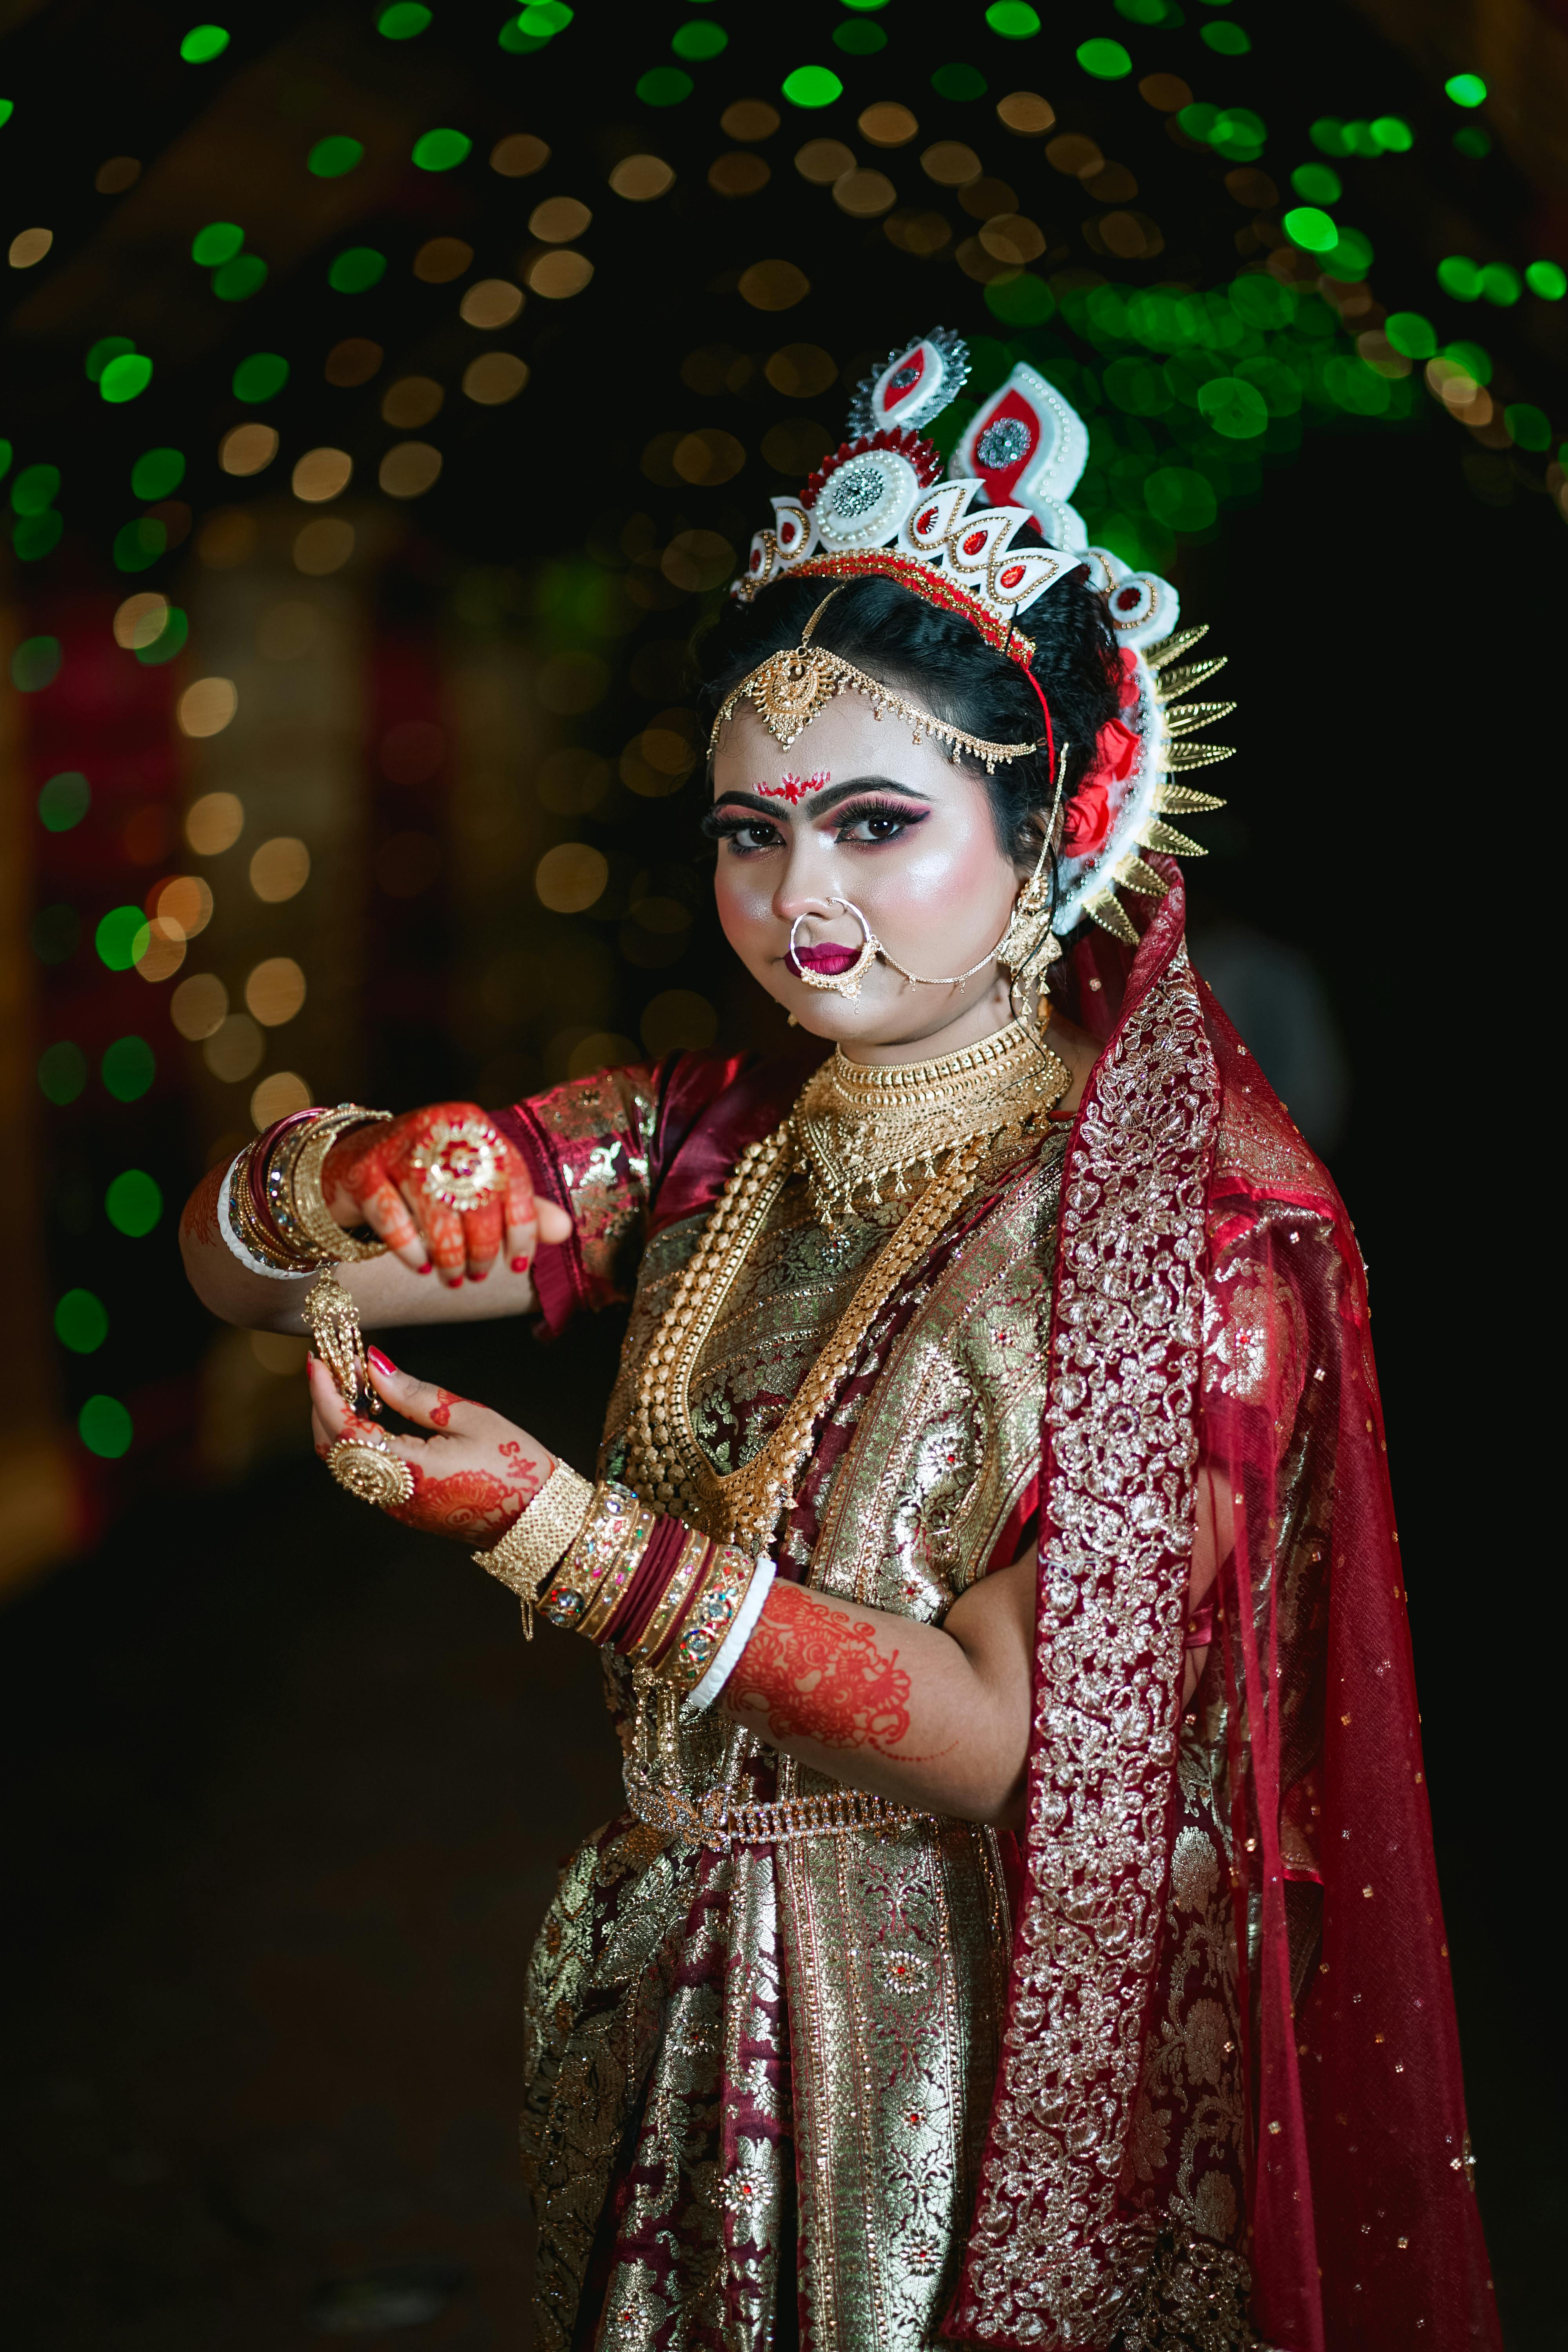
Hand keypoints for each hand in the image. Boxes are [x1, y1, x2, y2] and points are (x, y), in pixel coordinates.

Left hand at [309, 1349, 552, 1542]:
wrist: (536, 1517)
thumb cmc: (512, 1464)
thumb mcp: (467, 1417)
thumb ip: (413, 1394)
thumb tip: (373, 1366)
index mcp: (405, 1469)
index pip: (343, 1428)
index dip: (324, 1392)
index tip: (318, 1360)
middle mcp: (390, 1494)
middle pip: (331, 1447)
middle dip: (325, 1404)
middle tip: (335, 1366)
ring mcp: (394, 1506)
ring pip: (344, 1462)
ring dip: (340, 1422)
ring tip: (356, 1385)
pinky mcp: (403, 1509)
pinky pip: (363, 1472)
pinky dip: (357, 1440)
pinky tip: (375, 1415)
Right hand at [321, 1102, 571, 1287]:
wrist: (350, 1160)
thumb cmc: (426, 1177)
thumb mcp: (473, 1183)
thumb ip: (518, 1205)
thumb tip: (564, 1230)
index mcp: (475, 1126)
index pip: (513, 1181)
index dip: (522, 1229)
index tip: (518, 1264)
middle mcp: (439, 1128)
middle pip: (477, 1200)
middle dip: (482, 1249)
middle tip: (478, 1276)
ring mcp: (398, 1147)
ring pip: (437, 1213)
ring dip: (450, 1255)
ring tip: (453, 1277)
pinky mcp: (364, 1170)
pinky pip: (394, 1219)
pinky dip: (411, 1249)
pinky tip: (421, 1266)